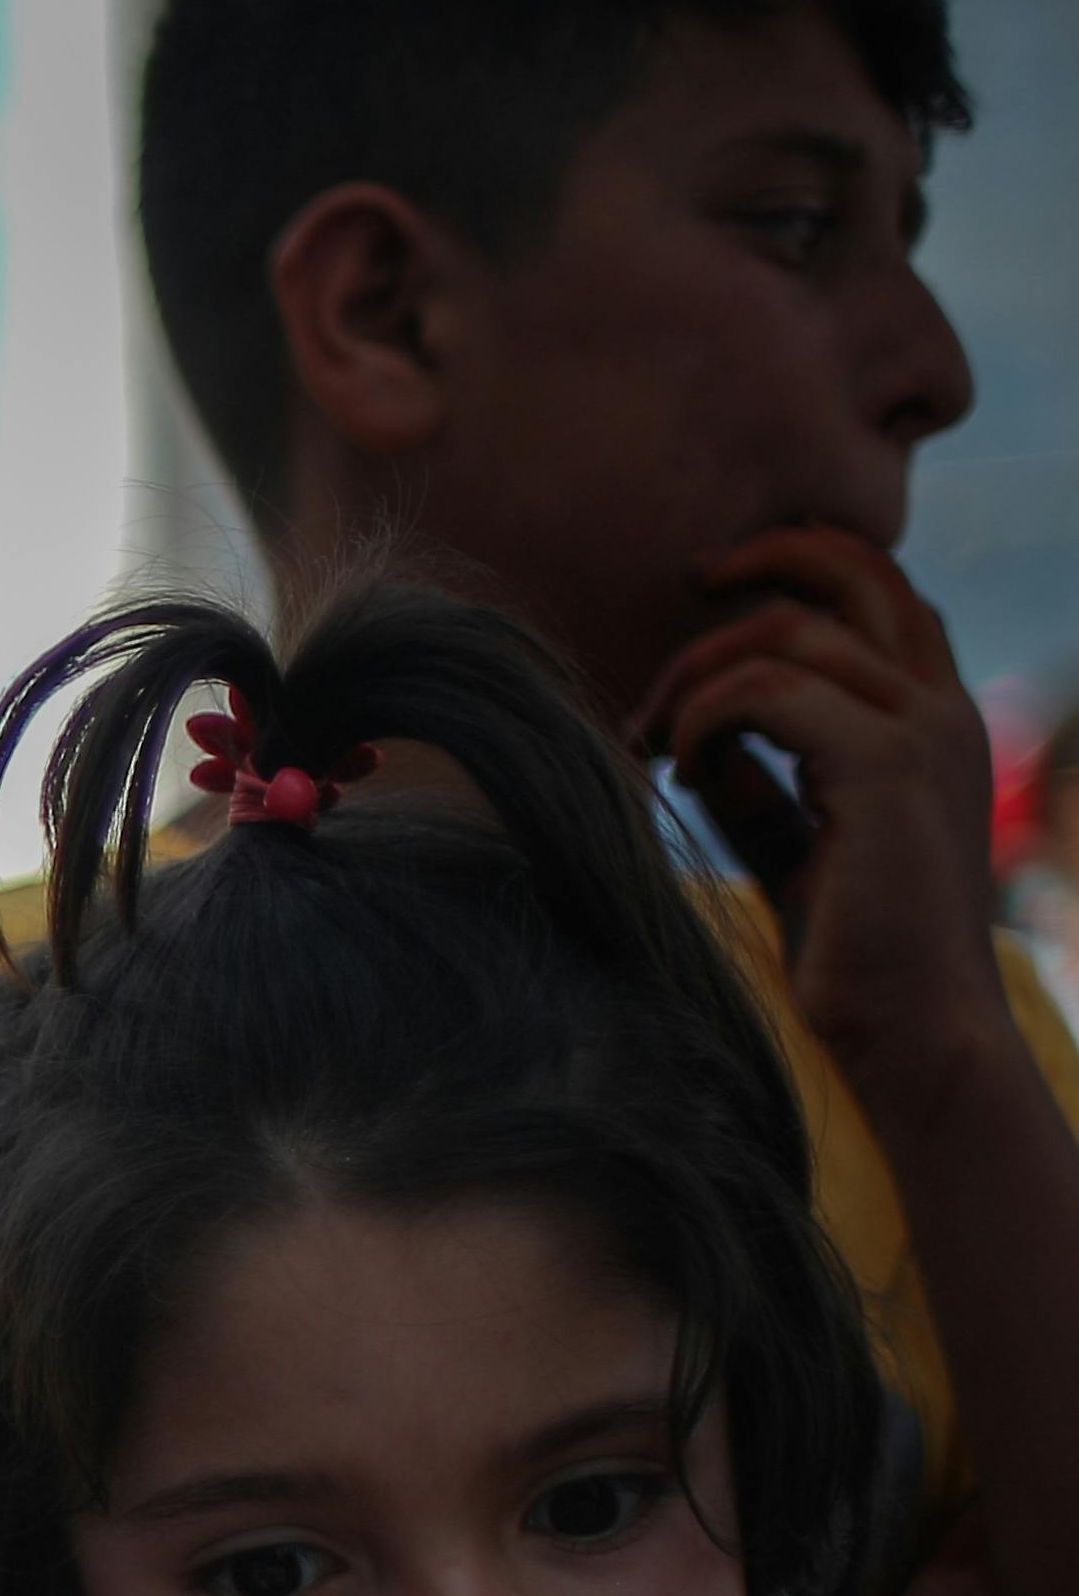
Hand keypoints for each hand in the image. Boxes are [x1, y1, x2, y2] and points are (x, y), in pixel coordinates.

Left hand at [640, 528, 1028, 1123]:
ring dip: (700, 672)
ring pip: (792, 630)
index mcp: (934, 720)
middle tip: (676, 606)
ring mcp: (924, 730)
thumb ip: (765, 792)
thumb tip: (703, 753)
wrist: (916, 1031)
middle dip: (755, 565)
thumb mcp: (801, 850)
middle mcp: (941, 709)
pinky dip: (706, 717)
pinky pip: (770, 692)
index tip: (711, 590)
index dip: (799, 564)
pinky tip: (680, 769)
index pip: (882, 593)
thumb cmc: (856, 954)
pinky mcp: (887, 767)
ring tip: (654, 738)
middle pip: (855, 571)